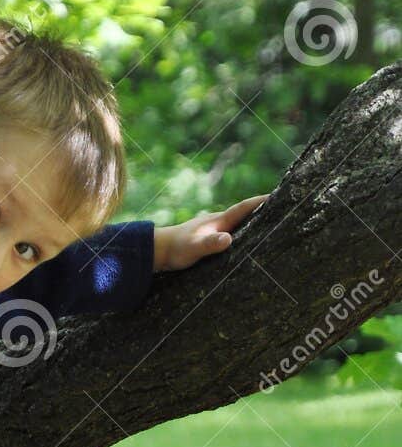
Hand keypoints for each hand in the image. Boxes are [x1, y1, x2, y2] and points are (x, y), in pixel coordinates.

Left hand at [154, 194, 269, 271]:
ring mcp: (216, 230)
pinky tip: (252, 243)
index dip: (262, 201)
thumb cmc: (176, 249)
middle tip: (286, 210)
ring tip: (277, 226)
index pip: (245, 208)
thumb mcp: (193, 248)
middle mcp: (220, 222)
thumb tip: (228, 239)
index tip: (280, 195)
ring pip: (241, 224)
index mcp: (219, 221)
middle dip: (265, 211)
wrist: (158, 251)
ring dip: (256, 223)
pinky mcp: (212, 239)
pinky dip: (246, 234)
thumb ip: (209, 243)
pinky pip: (234, 234)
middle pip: (247, 214)